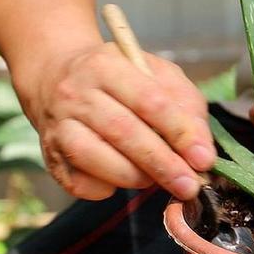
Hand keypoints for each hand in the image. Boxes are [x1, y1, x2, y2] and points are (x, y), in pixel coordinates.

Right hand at [16, 43, 215, 200]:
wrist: (56, 78)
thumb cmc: (122, 79)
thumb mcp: (159, 75)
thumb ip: (186, 106)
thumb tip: (202, 150)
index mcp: (106, 65)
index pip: (149, 101)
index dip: (180, 132)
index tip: (203, 158)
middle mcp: (76, 93)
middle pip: (123, 132)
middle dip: (163, 164)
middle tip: (189, 185)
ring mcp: (59, 125)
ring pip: (95, 158)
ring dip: (135, 177)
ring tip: (158, 181)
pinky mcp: (50, 156)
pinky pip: (78, 182)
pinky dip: (105, 188)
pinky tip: (122, 180)